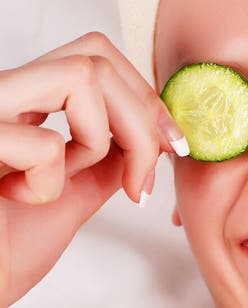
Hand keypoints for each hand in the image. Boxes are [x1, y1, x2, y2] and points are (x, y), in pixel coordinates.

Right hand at [0, 31, 188, 307]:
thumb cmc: (3, 252)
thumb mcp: (69, 198)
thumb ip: (104, 164)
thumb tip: (151, 137)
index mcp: (25, 103)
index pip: (96, 56)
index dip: (145, 98)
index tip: (171, 147)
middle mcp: (4, 94)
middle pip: (97, 54)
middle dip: (143, 119)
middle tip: (141, 181)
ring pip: (81, 76)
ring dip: (100, 141)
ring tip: (67, 181)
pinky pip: (46, 144)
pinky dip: (50, 186)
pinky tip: (18, 201)